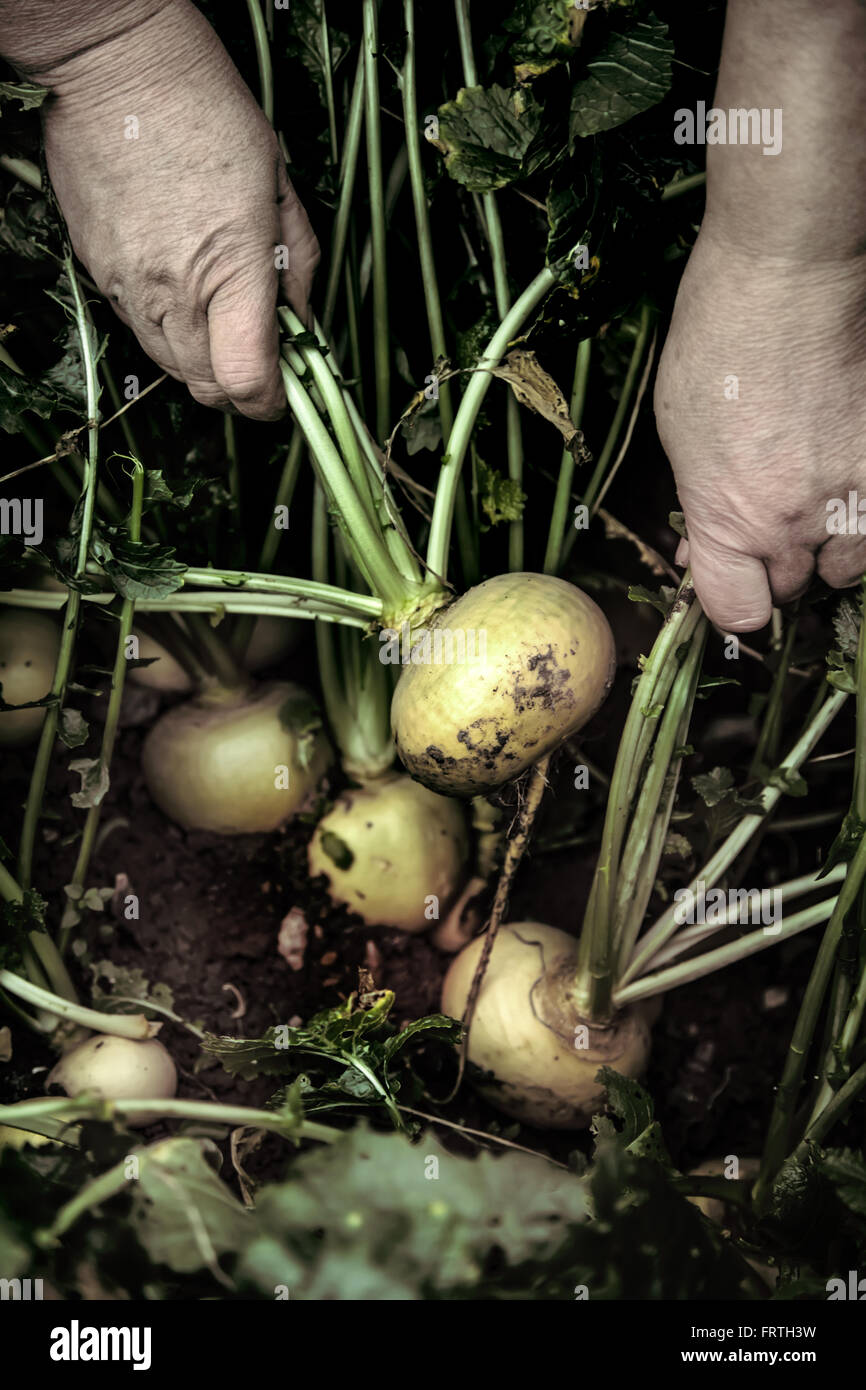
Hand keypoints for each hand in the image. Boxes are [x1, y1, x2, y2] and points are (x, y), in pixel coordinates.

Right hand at [36, 1, 317, 419]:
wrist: (116, 68)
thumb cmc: (207, 113)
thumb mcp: (280, 188)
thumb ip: (297, 270)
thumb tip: (303, 325)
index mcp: (229, 275)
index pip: (248, 384)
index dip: (274, 402)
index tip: (289, 389)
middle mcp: (172, 295)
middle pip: (208, 389)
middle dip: (242, 386)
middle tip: (264, 352)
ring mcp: (128, 289)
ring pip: (172, 367)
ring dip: (205, 360)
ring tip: (225, 311)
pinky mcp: (98, 274)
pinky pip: (140, 330)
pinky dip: (170, 329)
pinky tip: (186, 286)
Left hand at [654, 227, 865, 630]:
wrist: (787, 277)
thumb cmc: (719, 342)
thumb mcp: (679, 436)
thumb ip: (700, 504)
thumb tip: (703, 546)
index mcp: (729, 520)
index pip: (737, 612)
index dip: (733, 601)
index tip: (734, 583)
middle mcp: (793, 523)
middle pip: (790, 588)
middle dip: (775, 561)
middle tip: (766, 512)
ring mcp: (852, 498)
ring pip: (848, 565)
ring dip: (829, 544)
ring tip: (813, 494)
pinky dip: (864, 511)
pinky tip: (845, 476)